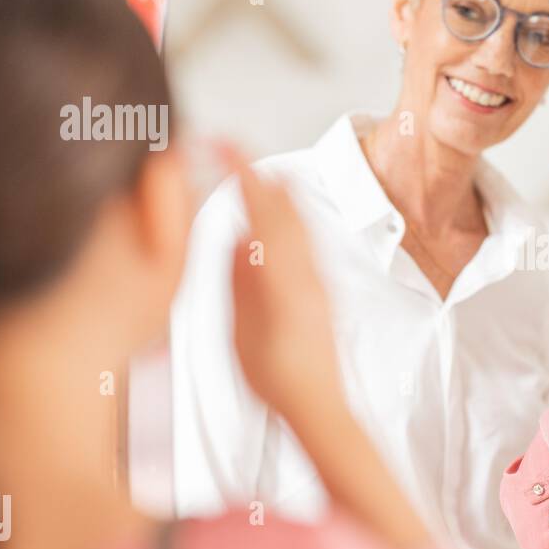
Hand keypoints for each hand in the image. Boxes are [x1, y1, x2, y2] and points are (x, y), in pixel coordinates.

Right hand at [224, 144, 341, 423]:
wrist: (321, 406)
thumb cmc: (276, 378)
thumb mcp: (242, 329)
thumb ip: (240, 279)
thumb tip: (237, 234)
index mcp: (283, 276)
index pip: (262, 208)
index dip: (243, 170)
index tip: (224, 142)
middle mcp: (308, 271)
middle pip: (288, 207)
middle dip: (260, 174)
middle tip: (233, 150)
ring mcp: (320, 281)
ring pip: (301, 222)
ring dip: (278, 193)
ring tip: (256, 175)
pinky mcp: (324, 292)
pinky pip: (308, 241)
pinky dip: (290, 218)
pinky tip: (280, 222)